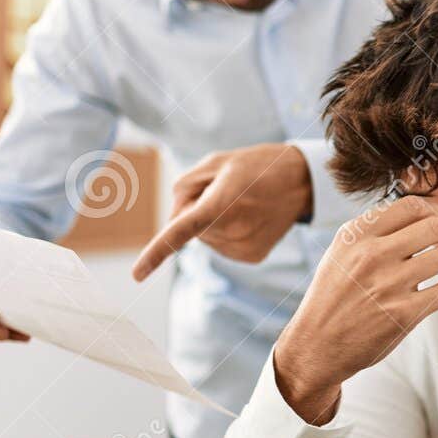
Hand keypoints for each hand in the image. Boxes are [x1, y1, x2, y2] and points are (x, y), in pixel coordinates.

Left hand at [132, 143, 312, 279]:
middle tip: (225, 192)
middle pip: (190, 228)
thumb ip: (184, 189)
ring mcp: (244, 248)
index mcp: (222, 204)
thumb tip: (176, 223)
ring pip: (205, 240)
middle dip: (196, 211)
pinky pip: (221, 247)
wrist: (300, 182)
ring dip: (212, 222)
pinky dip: (225, 233)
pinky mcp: (251, 257)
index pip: (181, 231)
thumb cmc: (253, 166)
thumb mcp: (214, 162)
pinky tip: (247, 219)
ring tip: (240, 203)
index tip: (136, 275)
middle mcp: (233, 231)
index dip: (155, 253)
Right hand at [271, 197, 437, 423]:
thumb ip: (376, 231)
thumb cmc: (335, 296)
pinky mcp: (403, 314)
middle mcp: (372, 255)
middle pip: (434, 226)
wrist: (317, 344)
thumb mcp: (342, 253)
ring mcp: (388, 285)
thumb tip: (425, 212)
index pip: (410, 205)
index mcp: (356, 235)